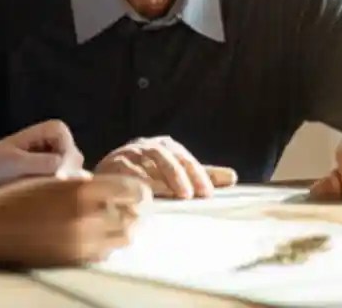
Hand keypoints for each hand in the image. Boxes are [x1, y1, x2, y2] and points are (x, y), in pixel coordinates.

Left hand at [0, 120, 86, 192]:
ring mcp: (57, 159)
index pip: (72, 151)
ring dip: (57, 187)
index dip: (65, 167)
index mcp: (54, 129)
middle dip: (62, 177)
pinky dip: (55, 193)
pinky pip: (64, 186)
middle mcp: (59, 142)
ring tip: (34, 191)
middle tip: (37, 187)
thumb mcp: (17, 163)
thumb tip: (76, 175)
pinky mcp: (51, 175)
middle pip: (76, 164)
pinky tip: (39, 198)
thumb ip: (46, 165)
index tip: (51, 180)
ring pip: (72, 177)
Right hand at [0, 175, 151, 265]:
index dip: (139, 192)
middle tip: (134, 209)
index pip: (133, 191)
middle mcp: (85, 217)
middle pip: (133, 218)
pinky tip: (96, 236)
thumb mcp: (53, 179)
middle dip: (137, 212)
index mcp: (81, 189)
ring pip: (123, 239)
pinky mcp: (71, 260)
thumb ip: (85, 184)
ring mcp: (79, 242)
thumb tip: (111, 189)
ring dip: (124, 229)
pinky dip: (107, 244)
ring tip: (116, 222)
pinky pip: (104, 254)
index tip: (138, 192)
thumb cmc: (16, 197)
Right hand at [93, 136, 236, 198]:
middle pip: (168, 154)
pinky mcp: (113, 163)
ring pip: (151, 157)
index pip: (184, 158)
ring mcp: (129, 152)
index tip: (208, 194)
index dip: (198, 174)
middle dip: (182, 174)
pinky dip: (140, 180)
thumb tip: (234, 176)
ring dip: (166, 174)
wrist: (107, 185)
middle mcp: (147, 145)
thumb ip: (201, 176)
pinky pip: (128, 170)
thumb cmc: (146, 179)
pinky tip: (149, 196)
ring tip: (177, 194)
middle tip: (194, 195)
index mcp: (164, 147)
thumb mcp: (175, 178)